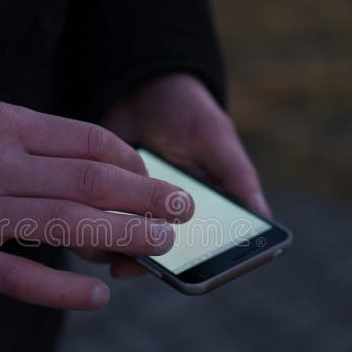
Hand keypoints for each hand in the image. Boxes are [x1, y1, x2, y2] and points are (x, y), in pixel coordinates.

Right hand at [0, 102, 192, 309]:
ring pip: (68, 225)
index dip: (132, 165)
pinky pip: (21, 278)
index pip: (90, 141)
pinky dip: (65, 292)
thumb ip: (31, 144)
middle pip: (92, 182)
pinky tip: (95, 298)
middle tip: (182, 214)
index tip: (152, 183)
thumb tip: (91, 173)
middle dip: (147, 200)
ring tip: (159, 248)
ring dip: (123, 238)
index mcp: (5, 124)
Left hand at [96, 73, 270, 277]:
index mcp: (200, 213)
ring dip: (116, 245)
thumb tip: (262, 213)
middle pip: (158, 255)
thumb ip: (236, 175)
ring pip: (122, 246)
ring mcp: (129, 212)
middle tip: (141, 253)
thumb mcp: (215, 137)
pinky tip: (90, 215)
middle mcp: (164, 220)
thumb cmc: (188, 112)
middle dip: (149, 259)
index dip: (195, 265)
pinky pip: (92, 224)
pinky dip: (90, 225)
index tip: (187, 264)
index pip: (201, 251)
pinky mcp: (99, 201)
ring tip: (113, 234)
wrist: (139, 86)